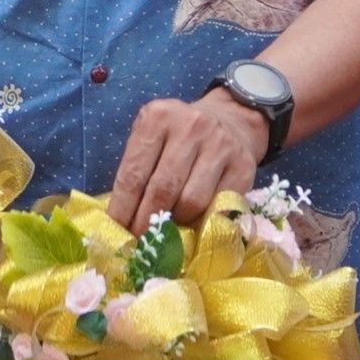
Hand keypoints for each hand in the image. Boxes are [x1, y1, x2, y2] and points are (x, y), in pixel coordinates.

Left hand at [108, 91, 267, 230]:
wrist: (230, 121)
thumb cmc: (178, 138)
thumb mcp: (151, 139)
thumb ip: (135, 170)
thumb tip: (118, 221)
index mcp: (158, 117)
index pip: (133, 174)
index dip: (122, 210)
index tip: (116, 233)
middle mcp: (190, 126)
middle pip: (162, 190)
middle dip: (146, 222)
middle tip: (139, 242)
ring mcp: (220, 145)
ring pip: (191, 202)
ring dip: (176, 223)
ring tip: (166, 230)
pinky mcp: (243, 166)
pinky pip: (217, 206)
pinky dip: (202, 221)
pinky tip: (193, 224)